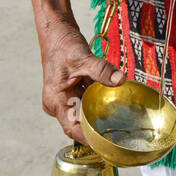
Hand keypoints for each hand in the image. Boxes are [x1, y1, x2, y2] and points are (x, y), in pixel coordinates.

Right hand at [39, 19, 124, 144]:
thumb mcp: (82, 57)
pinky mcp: (71, 91)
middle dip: (96, 129)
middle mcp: (58, 103)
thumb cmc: (63, 44)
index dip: (88, 139)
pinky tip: (113, 104)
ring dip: (98, 116)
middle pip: (78, 123)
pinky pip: (85, 102)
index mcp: (55, 100)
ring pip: (83, 113)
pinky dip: (97, 103)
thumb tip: (119, 79)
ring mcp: (64, 98)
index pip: (72, 128)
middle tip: (119, 136)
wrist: (56, 30)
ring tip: (120, 124)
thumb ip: (100, 69)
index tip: (105, 145)